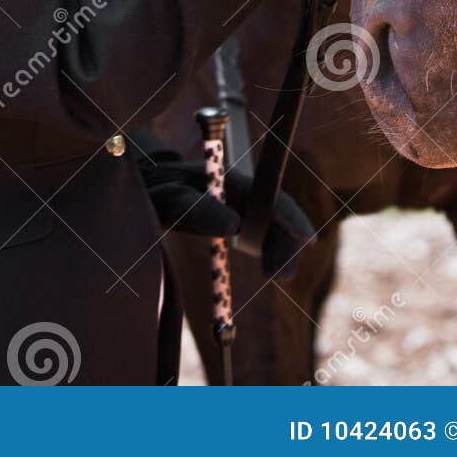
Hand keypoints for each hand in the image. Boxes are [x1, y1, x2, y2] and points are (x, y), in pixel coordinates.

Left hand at [138, 155, 313, 279]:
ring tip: (277, 275)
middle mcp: (241, 191)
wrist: (148, 188)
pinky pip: (263, 234)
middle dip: (287, 241)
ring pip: (273, 226)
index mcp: (228, 180)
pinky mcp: (236, 220)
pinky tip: (270, 266)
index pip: (268, 194)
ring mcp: (240, 204)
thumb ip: (196, 209)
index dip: (290, 215)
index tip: (308, 239)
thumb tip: (234, 226)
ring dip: (281, 249)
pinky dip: (271, 250)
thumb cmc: (156, 191)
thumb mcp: (168, 200)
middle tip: (282, 276)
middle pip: (277, 213)